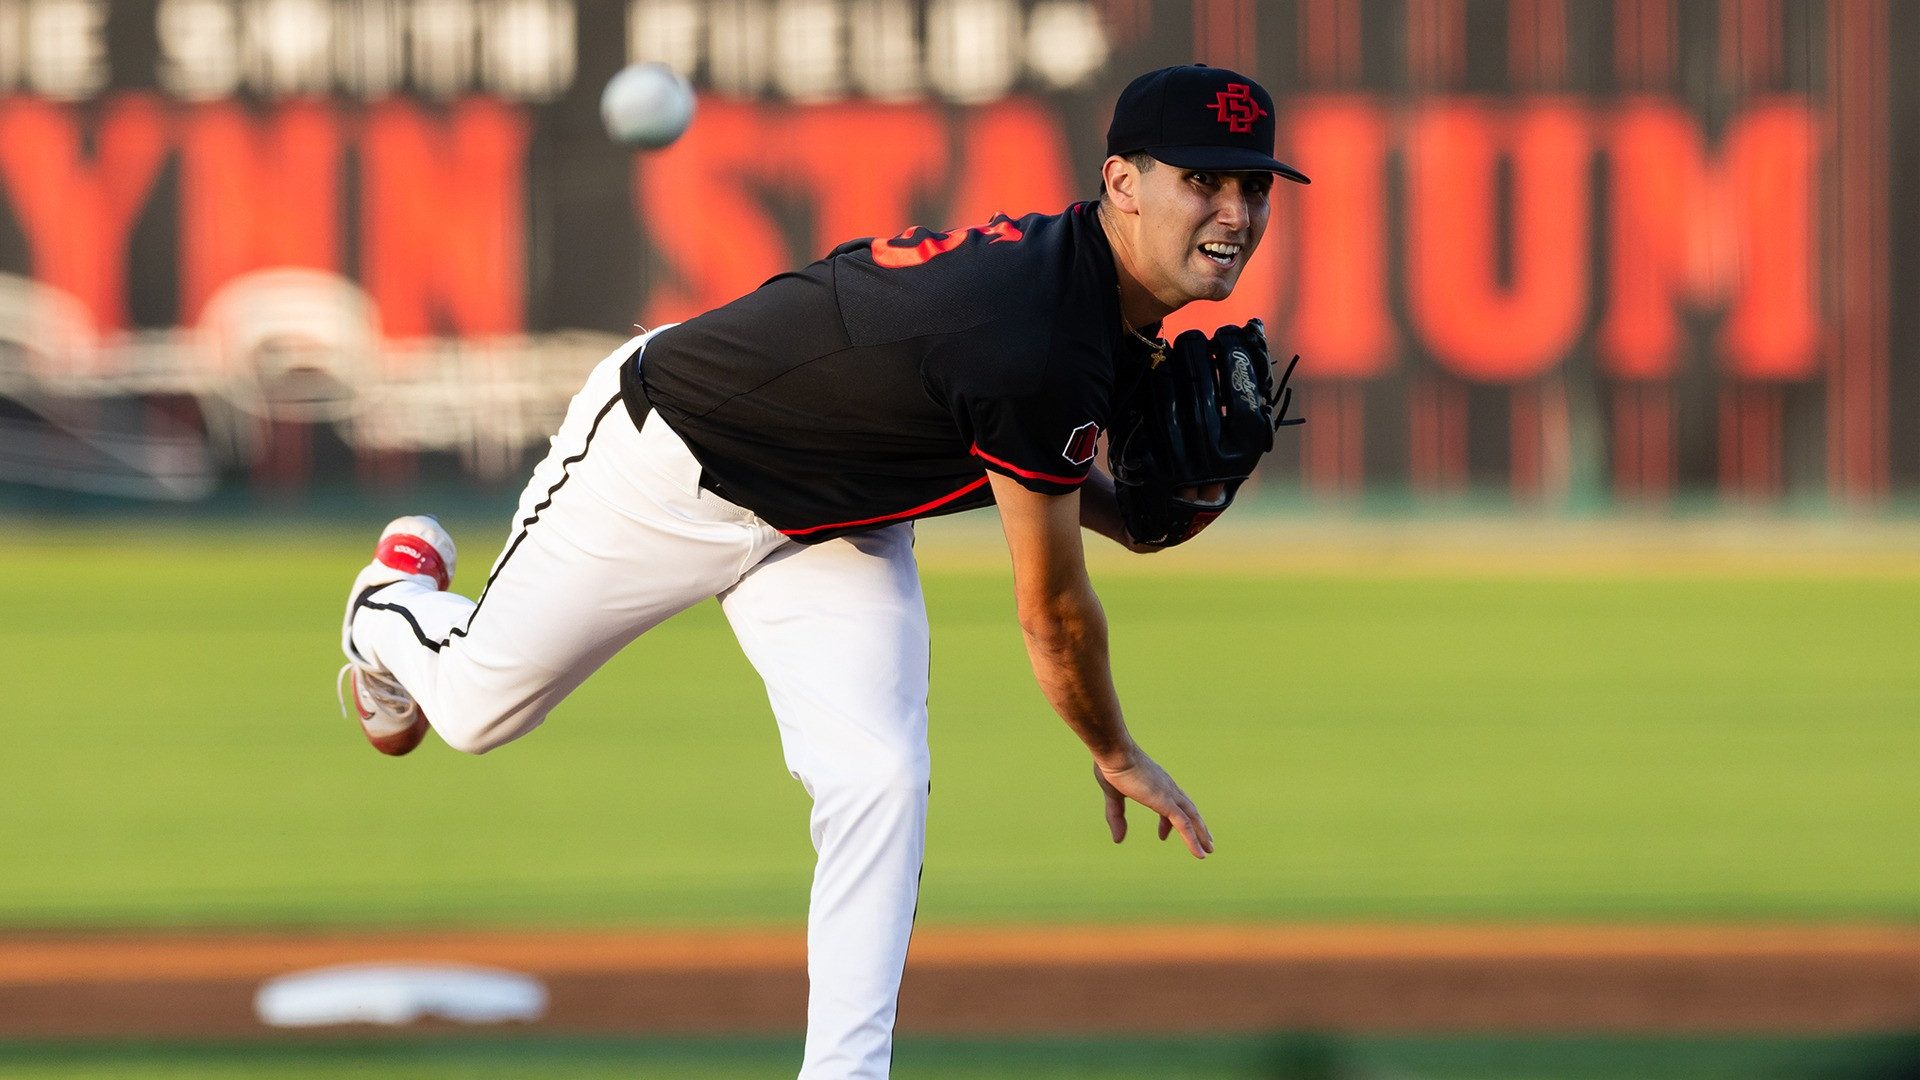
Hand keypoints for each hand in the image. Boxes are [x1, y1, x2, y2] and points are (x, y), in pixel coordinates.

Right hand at [1093, 747, 1213, 858]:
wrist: (1115, 753)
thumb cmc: (1113, 766)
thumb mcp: (1113, 795)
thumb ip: (1116, 817)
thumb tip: (1118, 840)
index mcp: (1156, 784)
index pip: (1169, 804)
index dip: (1167, 822)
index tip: (1163, 835)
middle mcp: (1167, 787)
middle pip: (1188, 809)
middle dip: (1197, 826)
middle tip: (1206, 840)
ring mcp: (1169, 794)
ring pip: (1191, 818)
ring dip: (1201, 834)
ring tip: (1208, 849)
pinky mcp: (1167, 802)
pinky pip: (1184, 824)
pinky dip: (1193, 839)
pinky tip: (1199, 853)